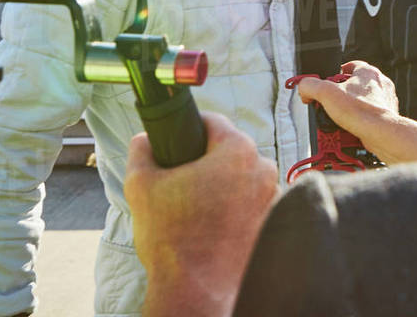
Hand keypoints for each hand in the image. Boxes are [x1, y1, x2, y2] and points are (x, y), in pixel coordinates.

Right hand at [125, 112, 277, 316]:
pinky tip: (215, 223)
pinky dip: (236, 207)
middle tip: (183, 181)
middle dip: (206, 160)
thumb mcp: (140, 184)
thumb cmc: (172, 240)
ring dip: (224, 184)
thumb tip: (144, 140)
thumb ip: (141, 150)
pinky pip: (252, 202)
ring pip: (242, 177)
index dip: (189, 129)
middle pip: (229, 149)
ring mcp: (273, 198)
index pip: (212, 122)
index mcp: (237, 150)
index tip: (177, 145)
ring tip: (198, 207)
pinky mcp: (275, 223)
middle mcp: (263, 170)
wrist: (196, 293)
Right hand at [294, 61, 398, 142]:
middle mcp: (380, 84)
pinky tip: (351, 130)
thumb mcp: (326, 93)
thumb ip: (310, 86)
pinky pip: (369, 118)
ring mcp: (385, 101)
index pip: (350, 65)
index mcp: (368, 72)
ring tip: (339, 122)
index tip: (328, 83)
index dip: (336, 74)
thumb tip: (303, 87)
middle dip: (341, 97)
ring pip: (362, 103)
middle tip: (330, 106)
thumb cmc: (361, 111)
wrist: (383, 134)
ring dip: (350, 112)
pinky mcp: (388, 117)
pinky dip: (359, 124)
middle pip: (354, 87)